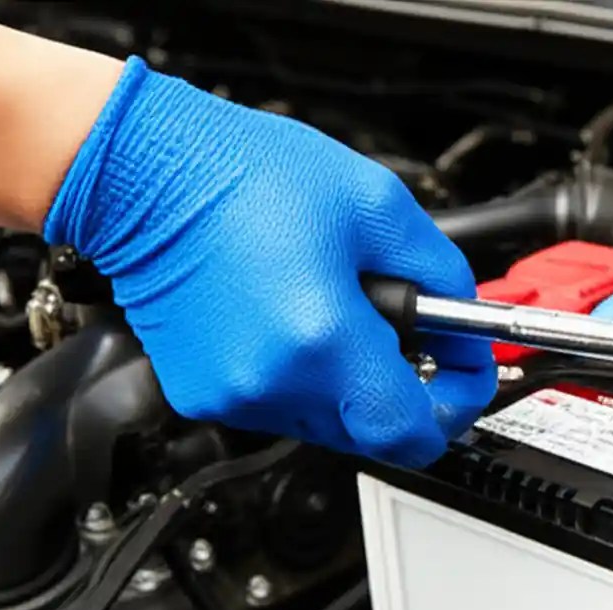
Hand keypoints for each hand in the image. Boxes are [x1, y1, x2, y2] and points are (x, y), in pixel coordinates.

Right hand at [45, 58, 495, 466]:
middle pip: (374, 432)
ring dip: (354, 383)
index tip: (464, 374)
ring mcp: (232, 395)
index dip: (457, 407)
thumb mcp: (378, 205)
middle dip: (406, 390)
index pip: (412, 433)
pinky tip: (295, 321)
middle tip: (409, 335)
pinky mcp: (201, 395)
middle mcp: (273, 382)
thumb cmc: (244, 175)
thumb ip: (443, 273)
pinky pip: (281, 406)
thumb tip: (467, 324)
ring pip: (330, 424)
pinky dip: (305, 377)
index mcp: (321, 339)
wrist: (144, 173)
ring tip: (338, 312)